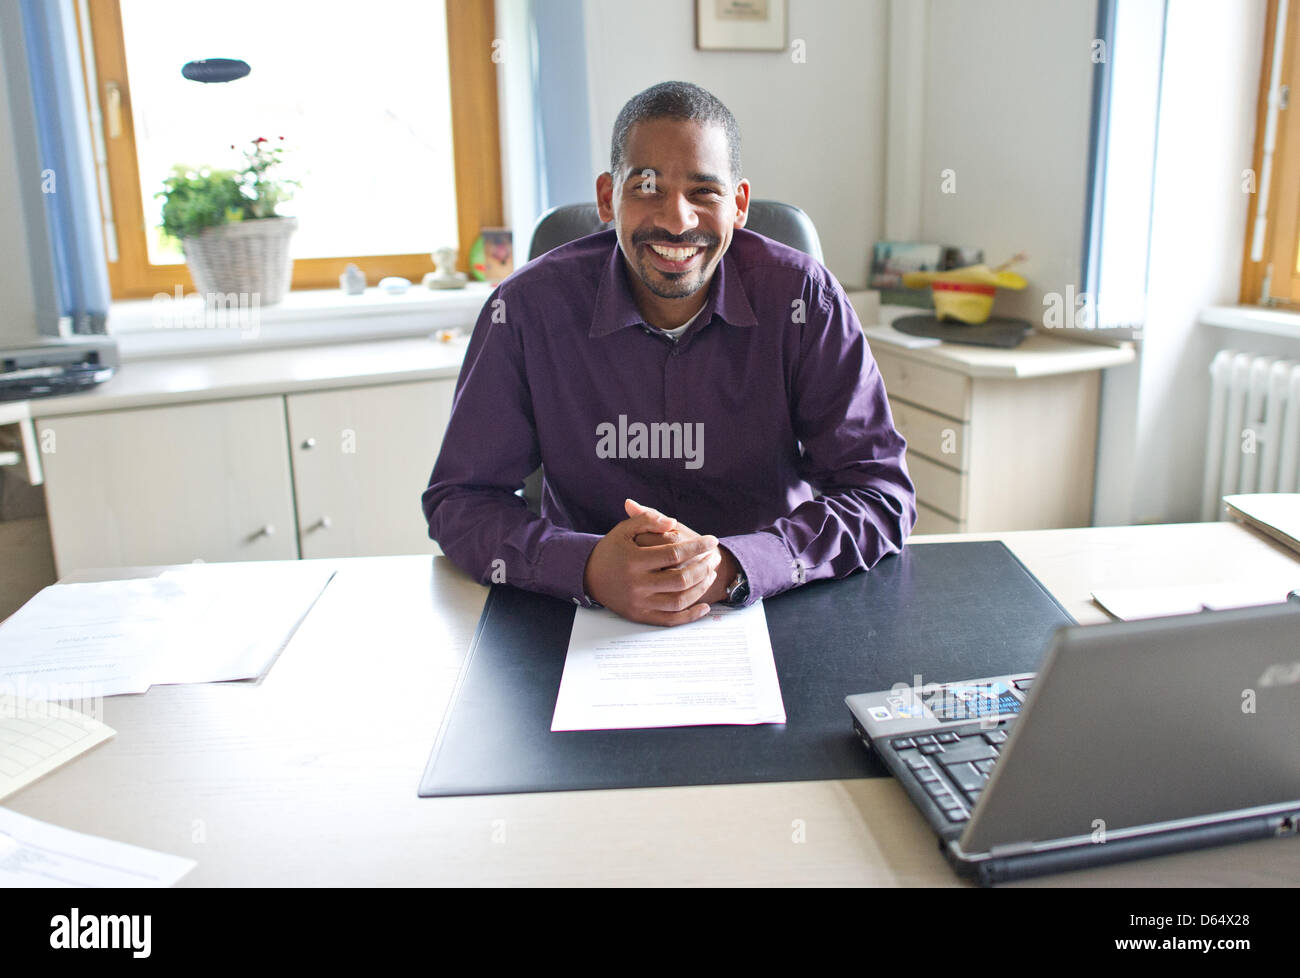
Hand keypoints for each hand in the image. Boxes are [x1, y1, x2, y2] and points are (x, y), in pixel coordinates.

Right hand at [582, 499, 722, 625]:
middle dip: (703, 567)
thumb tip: (673, 522)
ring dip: (700, 588)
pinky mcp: (640, 616)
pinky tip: (704, 606)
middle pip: (680, 578)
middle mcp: (636, 584)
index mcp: (633, 560)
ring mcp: (639, 602)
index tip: (712, 540)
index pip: (674, 553)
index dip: (697, 546)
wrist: (588, 576)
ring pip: (679, 600)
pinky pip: (670, 620)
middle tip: (714, 558)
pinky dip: (690, 616)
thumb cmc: (612, 549)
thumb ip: (647, 520)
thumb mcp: (624, 529)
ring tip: (710, 574)